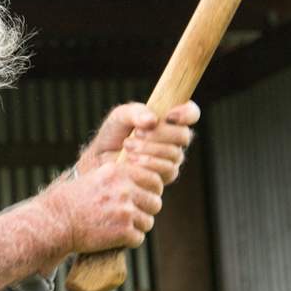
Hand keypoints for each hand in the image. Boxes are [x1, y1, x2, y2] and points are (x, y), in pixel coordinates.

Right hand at [46, 153, 163, 253]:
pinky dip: (129, 241)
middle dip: (146, 210)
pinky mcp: (123, 231)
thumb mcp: (95, 178)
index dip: (151, 191)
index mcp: (118, 172)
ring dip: (137, 227)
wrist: (55, 223)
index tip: (142, 198)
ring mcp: (125, 210)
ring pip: (148, 221)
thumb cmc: (70, 201)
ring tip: (120, 228)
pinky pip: (138, 238)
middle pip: (155, 202)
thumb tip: (144, 183)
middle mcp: (124, 189)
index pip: (154, 179)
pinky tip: (115, 238)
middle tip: (131, 216)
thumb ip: (119, 178)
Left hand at [76, 100, 199, 184]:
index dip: (187, 113)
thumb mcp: (119, 117)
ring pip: (175, 154)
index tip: (170, 116)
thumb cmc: (112, 135)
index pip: (191, 113)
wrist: (99, 161)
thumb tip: (153, 120)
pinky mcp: (164, 177)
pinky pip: (168, 170)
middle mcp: (174, 140)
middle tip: (137, 133)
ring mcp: (171, 160)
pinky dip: (148, 164)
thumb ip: (135, 112)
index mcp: (169, 120)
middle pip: (183, 136)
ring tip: (128, 146)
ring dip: (150, 149)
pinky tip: (131, 161)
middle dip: (160, 134)